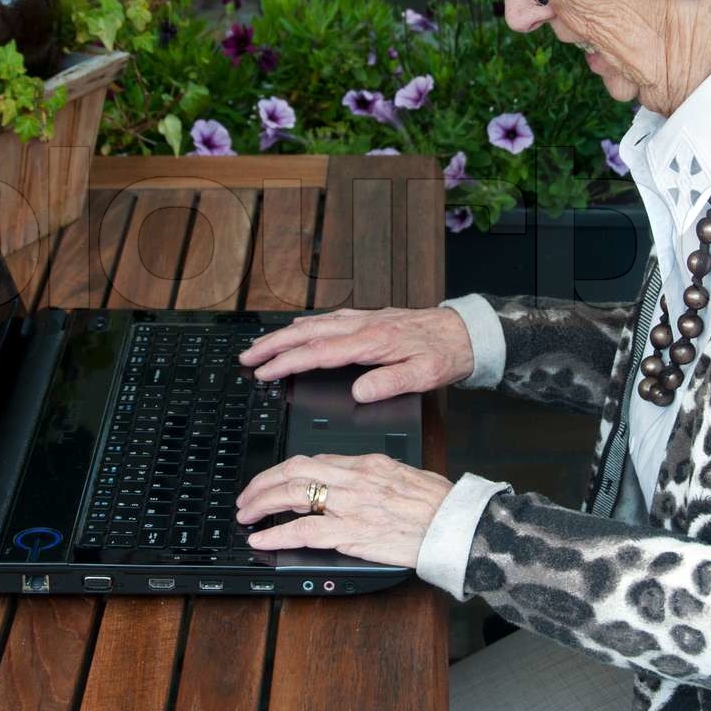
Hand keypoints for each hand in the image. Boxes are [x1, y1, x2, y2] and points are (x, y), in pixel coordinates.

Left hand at [235, 453, 452, 567]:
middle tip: (247, 496)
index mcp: (367, 463)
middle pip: (294, 471)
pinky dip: (277, 533)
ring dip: (261, 504)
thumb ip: (375, 476)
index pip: (314, 460)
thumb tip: (354, 480)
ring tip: (246, 515)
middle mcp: (354, 479)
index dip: (285, 470)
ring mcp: (351, 505)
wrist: (457, 524)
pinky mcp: (352, 533)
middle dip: (263, 483)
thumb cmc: (439, 503)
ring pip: (292, 495)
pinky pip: (304, 530)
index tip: (273, 480)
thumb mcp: (404, 474)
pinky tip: (261, 539)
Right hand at [238, 307, 473, 401]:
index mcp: (371, 342)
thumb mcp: (423, 376)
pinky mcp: (369, 319)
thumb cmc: (444, 355)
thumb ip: (389, 383)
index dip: (286, 364)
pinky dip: (306, 325)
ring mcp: (364, 320)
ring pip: (314, 325)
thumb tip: (358, 392)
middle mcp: (362, 326)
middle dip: (272, 346)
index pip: (318, 354)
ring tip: (260, 346)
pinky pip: (328, 320)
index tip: (263, 373)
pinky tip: (298, 329)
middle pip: (306, 334)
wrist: (464, 332)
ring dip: (284, 335)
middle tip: (245, 358)